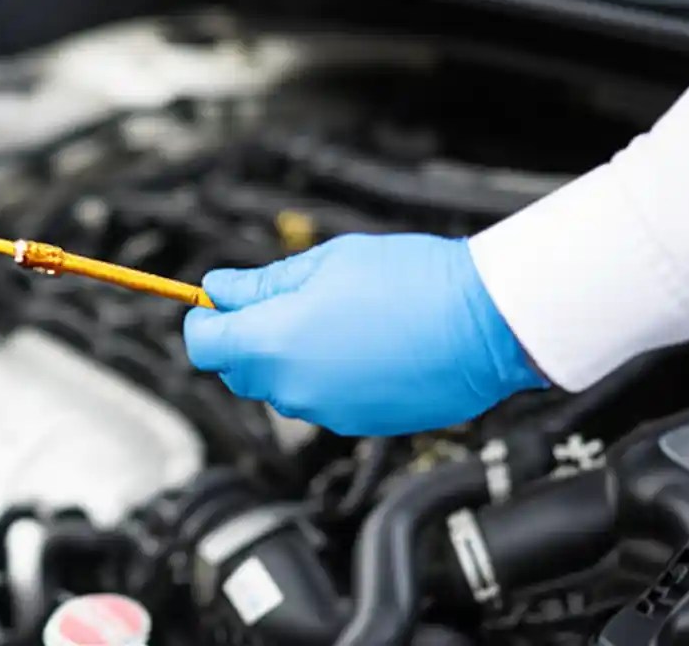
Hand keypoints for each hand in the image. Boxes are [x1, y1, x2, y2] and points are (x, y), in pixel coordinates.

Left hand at [184, 234, 546, 434]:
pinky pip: (321, 400)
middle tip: (280, 299)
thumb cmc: (413, 284)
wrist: (486, 323)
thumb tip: (219, 289)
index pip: (202, 345)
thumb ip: (262, 283)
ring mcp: (326, 412)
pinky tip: (360, 344)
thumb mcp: (324, 263)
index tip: (219, 301)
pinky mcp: (359, 424)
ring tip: (332, 317)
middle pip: (237, 370)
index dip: (205, 319)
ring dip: (287, 357)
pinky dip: (325, 375)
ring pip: (280, 387)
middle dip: (244, 337)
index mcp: (272, 344)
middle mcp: (292, 388)